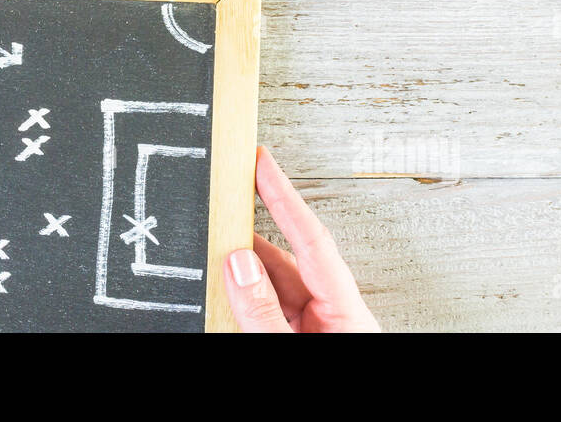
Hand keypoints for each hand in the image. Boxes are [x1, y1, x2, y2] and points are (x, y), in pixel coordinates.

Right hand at [224, 146, 378, 331]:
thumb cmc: (330, 400)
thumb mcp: (290, 347)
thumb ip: (264, 313)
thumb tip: (240, 266)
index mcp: (347, 313)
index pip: (313, 240)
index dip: (284, 196)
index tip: (263, 162)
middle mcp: (332, 315)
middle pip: (286, 262)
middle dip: (250, 236)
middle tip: (225, 201)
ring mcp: (314, 327)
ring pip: (271, 287)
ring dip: (242, 274)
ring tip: (213, 256)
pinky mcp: (294, 336)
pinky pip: (266, 308)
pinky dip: (243, 298)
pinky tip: (224, 293)